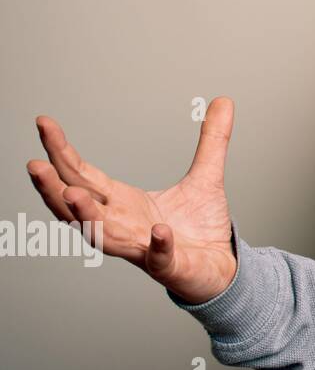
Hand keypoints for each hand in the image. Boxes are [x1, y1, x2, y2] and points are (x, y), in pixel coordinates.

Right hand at [26, 97, 238, 304]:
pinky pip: (160, 257)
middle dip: (54, 185)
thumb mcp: (207, 176)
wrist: (221, 268)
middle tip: (35, 163)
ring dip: (86, 215)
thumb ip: (213, 139)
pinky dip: (158, 245)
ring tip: (70, 194)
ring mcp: (142, 247)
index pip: (82, 174)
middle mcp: (122, 225)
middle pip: (77, 204)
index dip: (62, 150)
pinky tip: (159, 231)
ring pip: (102, 235)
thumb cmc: (199, 229)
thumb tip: (223, 101)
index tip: (43, 123)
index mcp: (123, 202)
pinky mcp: (170, 266)